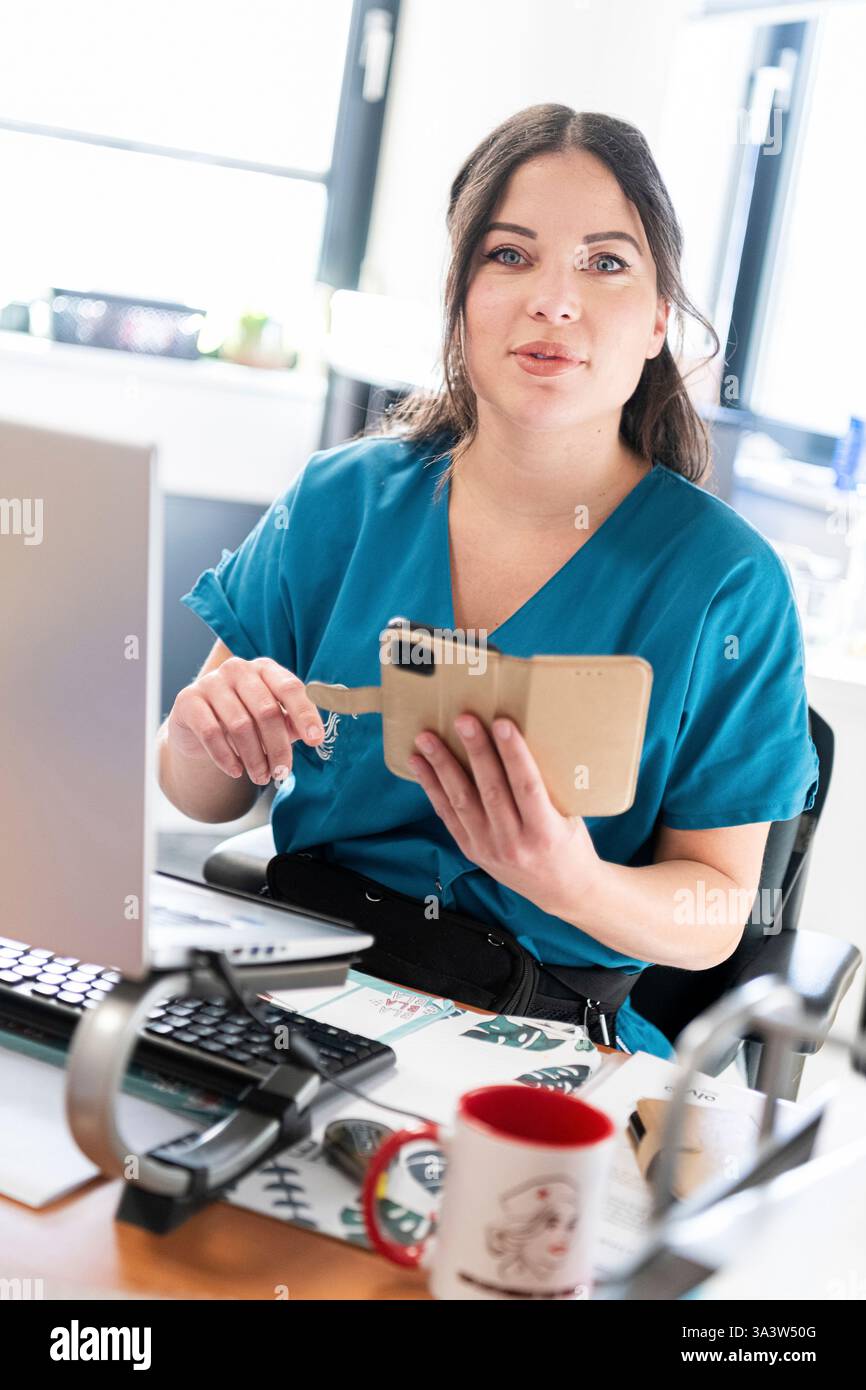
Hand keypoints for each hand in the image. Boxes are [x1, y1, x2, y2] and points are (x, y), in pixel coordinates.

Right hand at [166, 656, 324, 785]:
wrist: (196, 726)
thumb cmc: (243, 720)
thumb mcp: (270, 721)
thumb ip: (291, 724)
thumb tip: (313, 734)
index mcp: (264, 668)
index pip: (290, 687)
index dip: (305, 714)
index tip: (316, 740)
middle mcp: (238, 669)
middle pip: (266, 710)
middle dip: (278, 747)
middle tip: (282, 773)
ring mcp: (210, 682)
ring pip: (240, 725)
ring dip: (254, 758)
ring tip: (261, 777)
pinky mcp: (188, 700)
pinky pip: (211, 733)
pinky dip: (227, 757)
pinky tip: (236, 772)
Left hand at [408, 713, 601, 915]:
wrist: (563, 890)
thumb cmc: (571, 845)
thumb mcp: (570, 817)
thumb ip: (549, 787)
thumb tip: (526, 740)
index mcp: (545, 833)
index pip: (527, 787)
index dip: (514, 754)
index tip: (502, 724)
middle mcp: (514, 844)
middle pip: (490, 790)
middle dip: (475, 751)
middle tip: (463, 720)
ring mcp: (489, 849)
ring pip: (461, 801)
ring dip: (442, 766)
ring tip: (427, 739)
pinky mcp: (472, 850)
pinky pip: (448, 815)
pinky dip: (432, 788)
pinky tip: (420, 765)